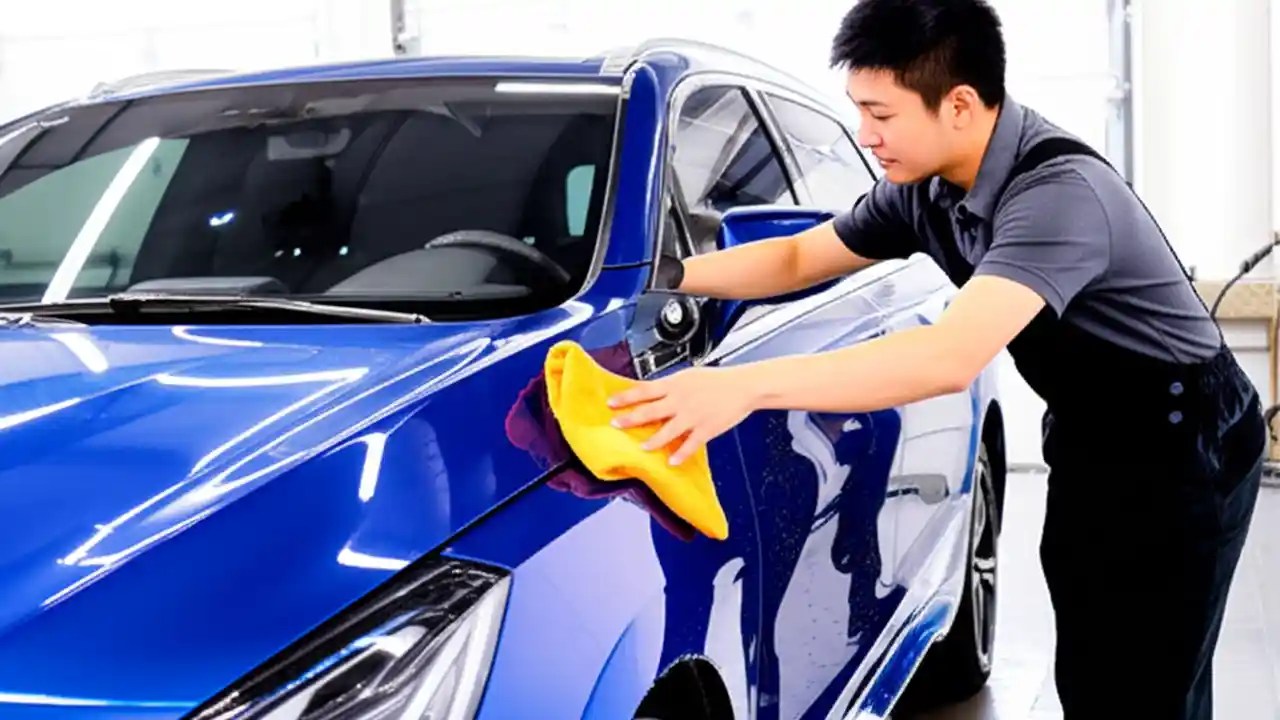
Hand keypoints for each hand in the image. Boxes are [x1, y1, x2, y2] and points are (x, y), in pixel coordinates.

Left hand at [608, 366, 755, 465]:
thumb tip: (650, 392)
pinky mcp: (705, 429)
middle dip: (630, 419)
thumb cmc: (716, 381)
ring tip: (642, 447)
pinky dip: (680, 455)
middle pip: (649, 411)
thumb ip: (670, 386)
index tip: (611, 403)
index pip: (644, 390)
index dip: (626, 397)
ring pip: (667, 432)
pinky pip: (690, 445)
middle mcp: (680, 400)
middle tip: (615, 425)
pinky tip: (671, 462)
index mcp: (675, 385)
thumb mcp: (688, 376)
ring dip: (652, 441)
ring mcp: (692, 416)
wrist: (742, 387)